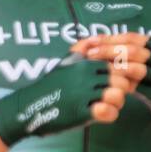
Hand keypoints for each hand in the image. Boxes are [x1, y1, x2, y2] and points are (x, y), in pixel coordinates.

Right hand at [0, 50, 136, 144]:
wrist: (28, 106)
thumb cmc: (51, 85)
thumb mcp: (65, 63)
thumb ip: (81, 49)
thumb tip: (95, 38)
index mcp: (85, 63)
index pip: (118, 65)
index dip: (122, 74)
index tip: (113, 81)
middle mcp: (85, 76)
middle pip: (122, 80)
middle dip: (122, 89)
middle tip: (112, 94)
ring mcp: (82, 94)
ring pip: (118, 95)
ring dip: (117, 102)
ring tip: (107, 104)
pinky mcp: (79, 113)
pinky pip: (108, 112)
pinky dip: (109, 114)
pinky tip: (100, 113)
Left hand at [77, 34, 150, 143]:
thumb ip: (140, 56)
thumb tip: (108, 46)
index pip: (134, 38)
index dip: (112, 38)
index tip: (92, 40)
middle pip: (134, 49)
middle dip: (108, 50)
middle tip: (89, 53)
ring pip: (136, 67)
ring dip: (113, 67)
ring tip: (95, 68)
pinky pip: (137, 87)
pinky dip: (121, 84)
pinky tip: (108, 85)